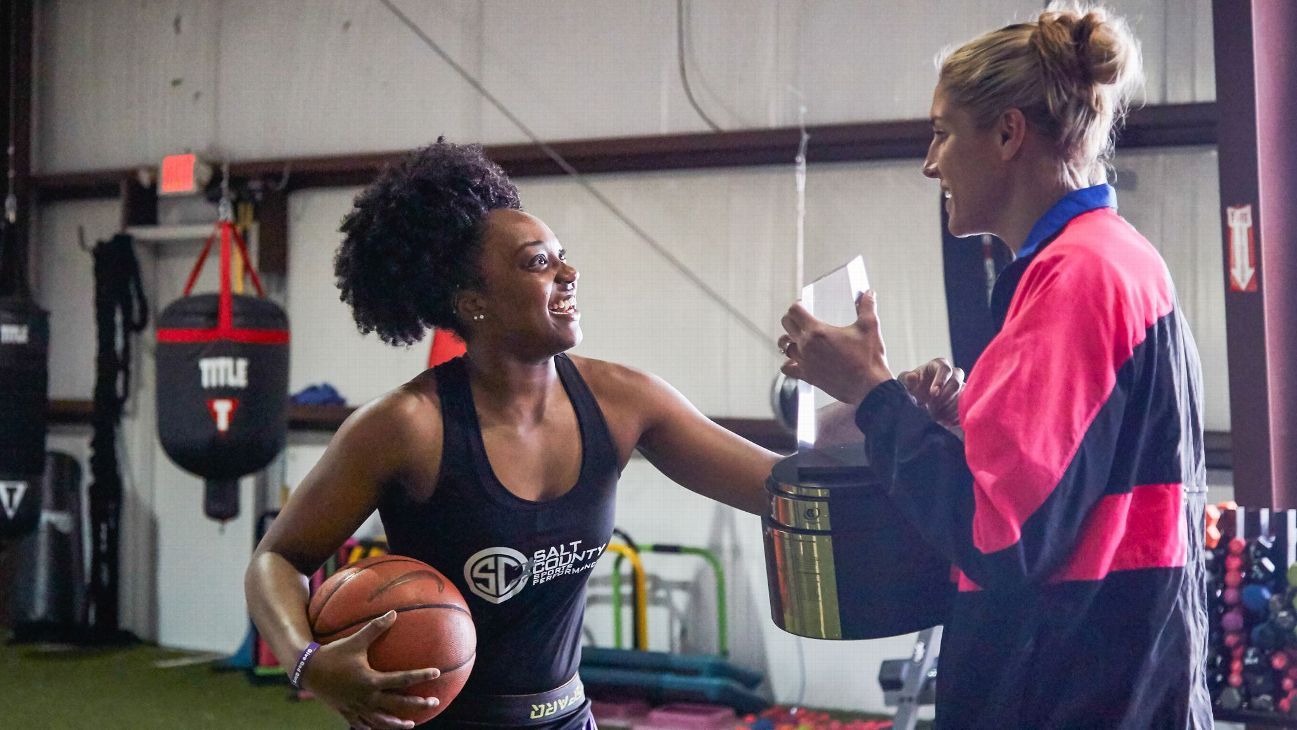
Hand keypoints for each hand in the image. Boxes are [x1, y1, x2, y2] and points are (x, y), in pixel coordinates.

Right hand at [301, 610, 440, 729]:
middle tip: (434, 702)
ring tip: (411, 724)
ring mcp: (356, 707)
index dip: (421, 676)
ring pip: (381, 720)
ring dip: (396, 723)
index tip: (437, 672)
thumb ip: (376, 628)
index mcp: (371, 680)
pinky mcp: (346, 712)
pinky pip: (362, 723)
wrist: (307, 670)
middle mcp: (366, 697)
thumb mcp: (355, 640)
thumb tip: (394, 613)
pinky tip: (378, 727)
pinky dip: (372, 726)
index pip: (402, 679)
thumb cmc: (333, 654)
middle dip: (417, 704)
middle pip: (397, 704)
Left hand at [778, 290, 892, 406]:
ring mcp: (805, 362)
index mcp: (818, 332)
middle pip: (786, 325)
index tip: (803, 305)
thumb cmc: (868, 359)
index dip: (797, 305)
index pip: (794, 311)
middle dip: (791, 319)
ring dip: (789, 340)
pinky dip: (788, 363)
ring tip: (798, 338)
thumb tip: (868, 293)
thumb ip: (867, 307)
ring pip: (785, 347)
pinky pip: (787, 369)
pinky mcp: (807, 377)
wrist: (869, 387)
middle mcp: (807, 346)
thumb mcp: (870, 327)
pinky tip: (796, 360)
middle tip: (801, 319)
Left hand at [899, 358, 963, 427]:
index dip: (940, 381)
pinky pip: (965, 406)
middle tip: (933, 408)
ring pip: (962, 395)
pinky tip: (946, 421)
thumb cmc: (912, 386)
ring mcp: (960, 386)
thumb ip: (907, 379)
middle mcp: (952, 373)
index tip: (933, 393)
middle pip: (956, 383)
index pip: (945, 369)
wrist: (918, 399)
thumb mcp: (905, 382)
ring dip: (950, 408)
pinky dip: (956, 415)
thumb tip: (912, 377)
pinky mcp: (963, 398)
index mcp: (938, 364)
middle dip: (945, 397)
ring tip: (937, 416)